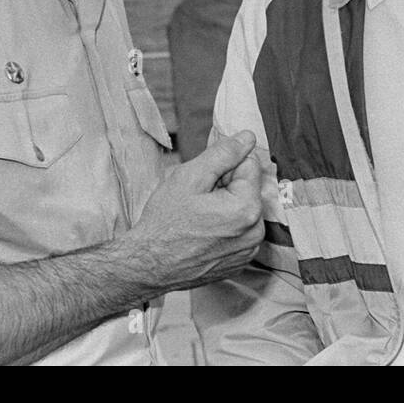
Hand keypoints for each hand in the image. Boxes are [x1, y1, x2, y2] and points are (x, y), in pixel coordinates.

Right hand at [124, 130, 264, 293]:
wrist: (148, 265)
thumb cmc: (165, 222)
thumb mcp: (189, 177)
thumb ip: (223, 154)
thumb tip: (247, 138)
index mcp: (247, 208)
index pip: (250, 164)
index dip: (224, 165)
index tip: (203, 179)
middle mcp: (256, 231)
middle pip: (249, 188)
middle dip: (227, 185)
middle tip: (198, 198)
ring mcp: (249, 249)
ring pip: (245, 209)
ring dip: (227, 205)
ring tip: (199, 216)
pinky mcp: (241, 261)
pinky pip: (241, 231)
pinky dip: (227, 226)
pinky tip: (204, 231)